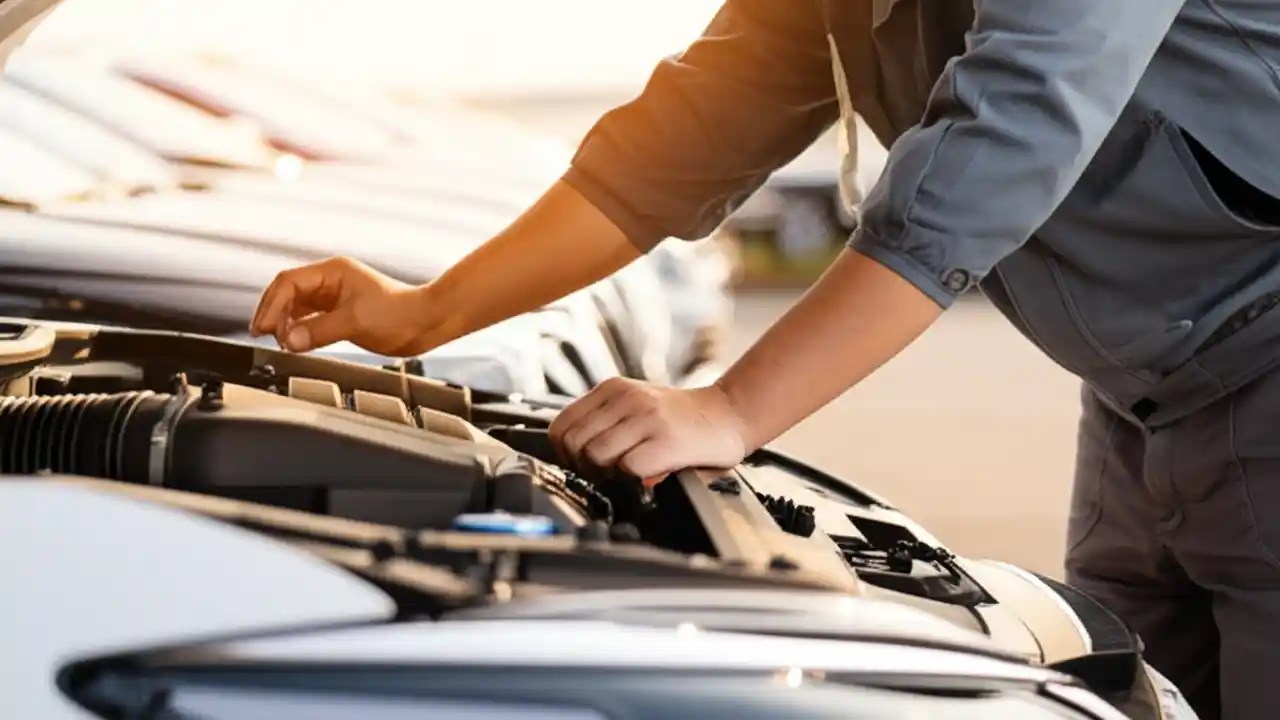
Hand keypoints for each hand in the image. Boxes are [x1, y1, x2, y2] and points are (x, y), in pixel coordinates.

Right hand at [250, 256, 437, 355]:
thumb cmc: (400, 314)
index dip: (272, 305)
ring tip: (278, 342)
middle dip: (273, 313)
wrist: (426, 323)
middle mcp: (329, 282)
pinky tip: (293, 342)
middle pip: (287, 293)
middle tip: (263, 336)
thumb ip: (320, 330)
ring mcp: (333, 298)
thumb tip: (289, 340)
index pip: (289, 282)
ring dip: (284, 323)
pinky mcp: (339, 315)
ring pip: (296, 307)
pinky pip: (308, 320)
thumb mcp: (357, 321)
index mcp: (332, 272)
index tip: (264, 328)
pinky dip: (297, 331)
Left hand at [549, 378, 750, 484]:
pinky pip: (628, 467)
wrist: (729, 414)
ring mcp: (647, 418)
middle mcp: (627, 398)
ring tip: (627, 472)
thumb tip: (569, 453)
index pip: (561, 426)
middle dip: (584, 467)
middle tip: (605, 473)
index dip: (566, 453)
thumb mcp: (635, 404)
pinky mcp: (666, 441)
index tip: (584, 463)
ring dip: (607, 473)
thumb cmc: (680, 418)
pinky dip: (633, 478)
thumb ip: (603, 420)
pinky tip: (648, 473)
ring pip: (596, 455)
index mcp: (613, 388)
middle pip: (574, 443)